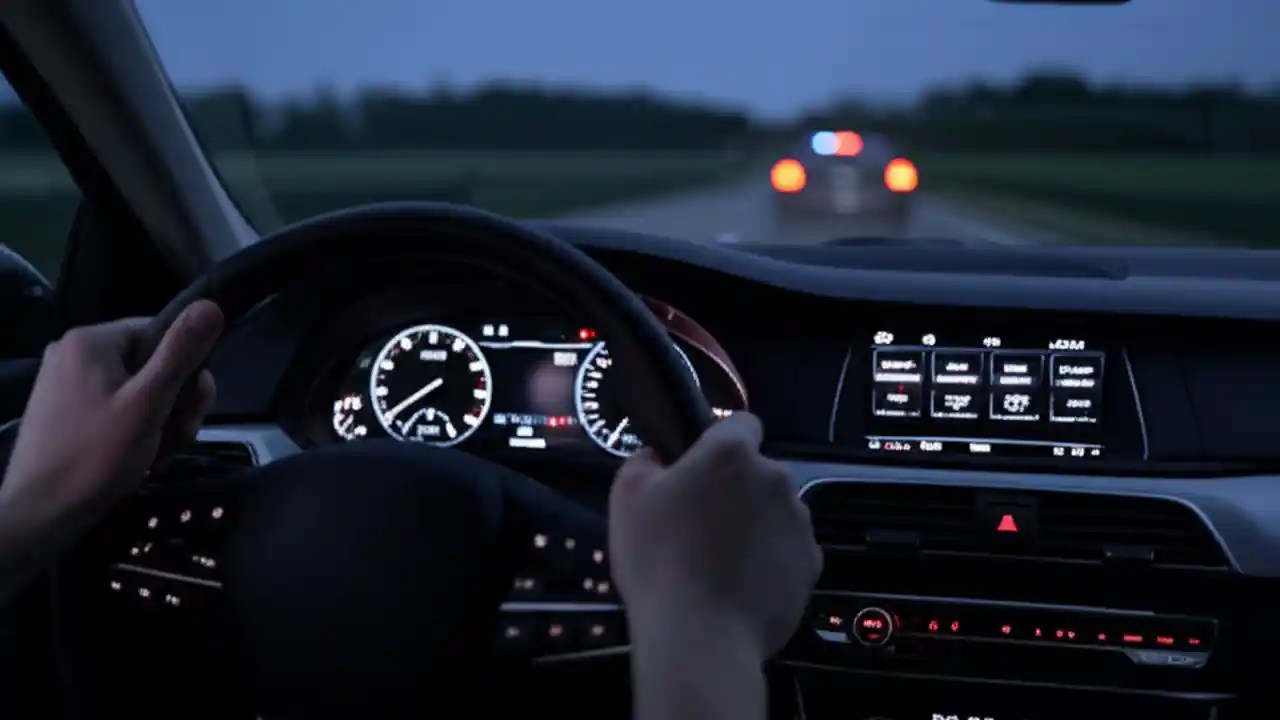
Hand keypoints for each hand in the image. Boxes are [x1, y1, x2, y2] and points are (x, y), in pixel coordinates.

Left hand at [0, 301, 223, 579]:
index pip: (161, 332)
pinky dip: (135, 430)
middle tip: (175, 436)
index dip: (186, 367)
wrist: (39, 517)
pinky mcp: (64, 412)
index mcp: (90, 341)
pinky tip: (138, 457)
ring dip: (160, 420)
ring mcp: (65, 384)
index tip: (191, 406)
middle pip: (152, 362)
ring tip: (156, 453)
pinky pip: (116, 407)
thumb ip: (181, 353)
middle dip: (174, 401)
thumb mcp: (149, 403)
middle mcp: (72, 353)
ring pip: (138, 389)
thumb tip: (211, 304)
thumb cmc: (96, 458)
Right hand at [609, 412, 821, 659]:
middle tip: (702, 525)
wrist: (700, 636)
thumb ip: (644, 462)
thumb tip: (658, 457)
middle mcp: (775, 477)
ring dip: (757, 525)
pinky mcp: (811, 563)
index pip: (742, 423)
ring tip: (723, 562)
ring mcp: (799, 522)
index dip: (722, 443)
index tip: (702, 470)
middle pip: (759, 472)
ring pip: (777, 511)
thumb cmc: (658, 560)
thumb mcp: (626, 498)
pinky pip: (790, 550)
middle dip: (738, 490)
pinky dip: (772, 560)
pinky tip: (743, 584)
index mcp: (731, 454)